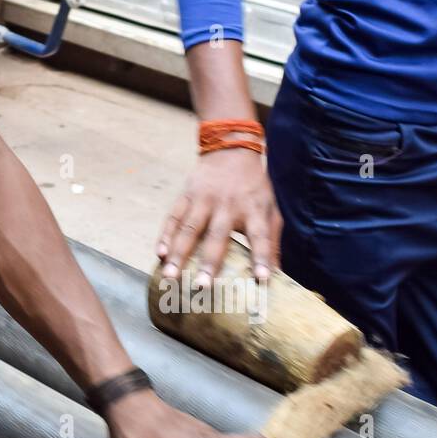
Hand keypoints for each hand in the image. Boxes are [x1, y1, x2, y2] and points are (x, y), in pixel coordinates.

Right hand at [156, 147, 278, 281]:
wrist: (231, 150)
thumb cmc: (254, 188)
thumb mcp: (270, 210)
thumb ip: (272, 242)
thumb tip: (277, 277)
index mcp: (253, 209)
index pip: (260, 236)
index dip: (262, 257)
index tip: (262, 280)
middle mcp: (227, 205)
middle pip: (217, 236)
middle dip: (209, 262)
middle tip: (201, 287)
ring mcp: (204, 200)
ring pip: (189, 229)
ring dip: (178, 253)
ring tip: (170, 276)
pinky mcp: (186, 195)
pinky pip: (173, 217)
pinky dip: (165, 235)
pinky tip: (159, 253)